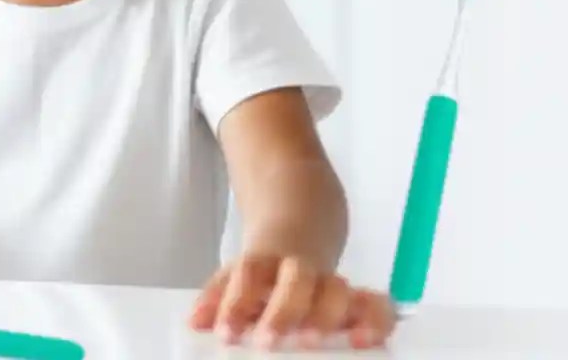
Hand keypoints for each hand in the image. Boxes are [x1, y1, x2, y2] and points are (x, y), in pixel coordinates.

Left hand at [188, 254, 397, 350]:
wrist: (302, 227)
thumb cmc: (264, 268)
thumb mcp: (235, 275)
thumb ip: (217, 298)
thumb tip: (195, 323)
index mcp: (265, 259)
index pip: (248, 274)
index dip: (237, 302)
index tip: (225, 334)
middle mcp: (301, 267)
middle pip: (296, 280)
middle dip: (283, 311)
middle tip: (267, 343)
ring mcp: (332, 280)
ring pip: (337, 289)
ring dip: (327, 317)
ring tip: (314, 345)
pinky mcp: (359, 296)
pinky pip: (376, 305)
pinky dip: (375, 322)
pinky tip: (365, 342)